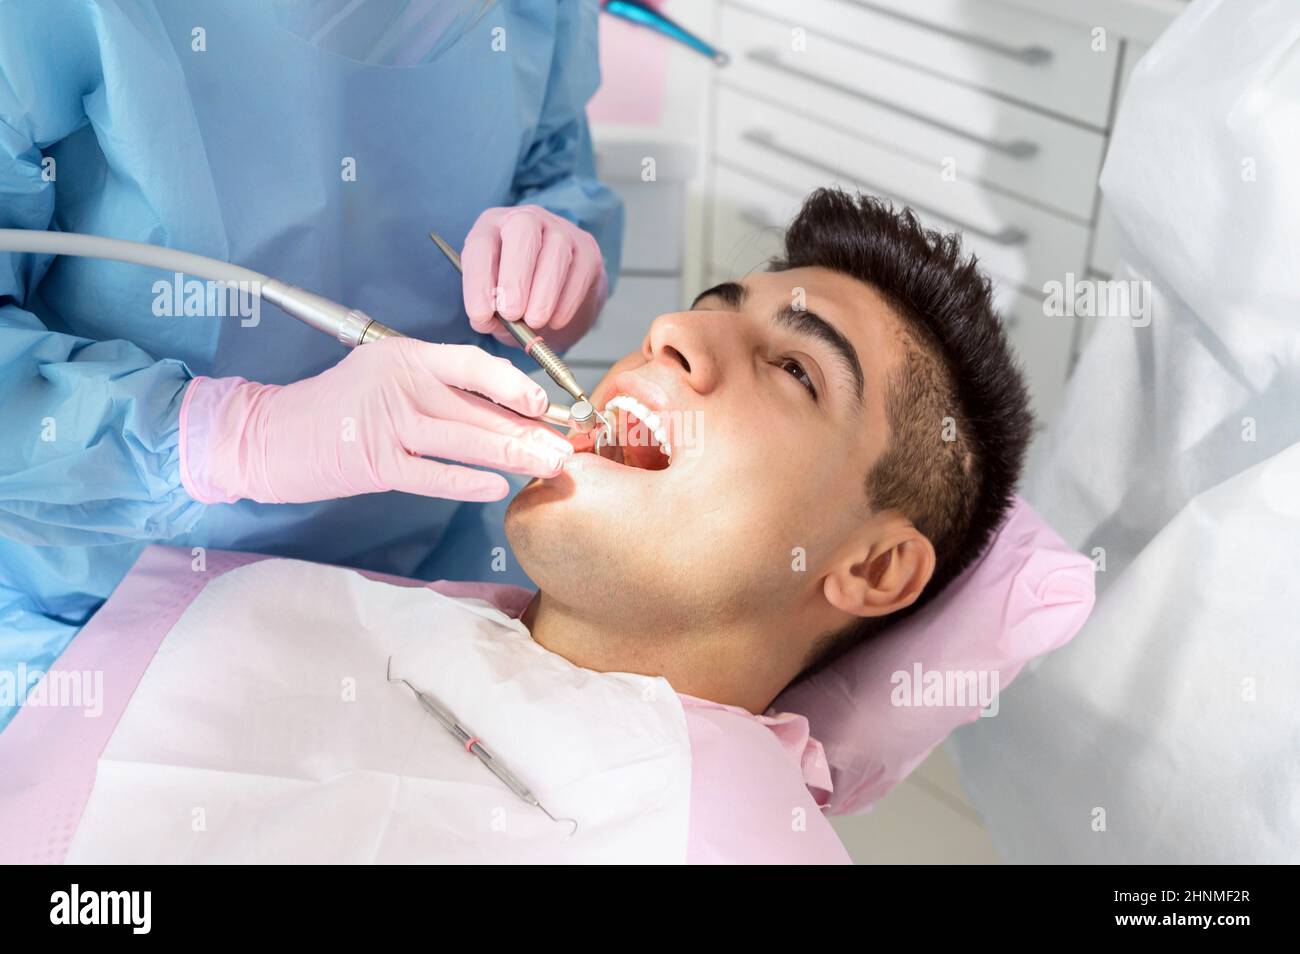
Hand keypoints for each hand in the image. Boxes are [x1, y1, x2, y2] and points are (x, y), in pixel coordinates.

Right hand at [180, 338, 574, 503]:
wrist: (270, 435)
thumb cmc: (339, 409)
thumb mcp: (388, 381)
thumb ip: (440, 390)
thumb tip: (509, 413)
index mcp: (406, 355)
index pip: (473, 364)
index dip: (515, 385)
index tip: (546, 406)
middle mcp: (399, 383)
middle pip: (478, 409)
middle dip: (529, 432)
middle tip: (566, 449)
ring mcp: (386, 423)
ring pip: (464, 440)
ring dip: (512, 456)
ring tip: (549, 468)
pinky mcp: (374, 463)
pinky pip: (432, 475)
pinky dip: (466, 482)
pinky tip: (498, 488)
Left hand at [461, 205, 606, 351]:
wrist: (557, 294)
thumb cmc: (516, 295)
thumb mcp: (494, 299)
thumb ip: (487, 310)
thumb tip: (485, 319)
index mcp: (492, 228)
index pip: (481, 245)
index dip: (478, 280)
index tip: (480, 315)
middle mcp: (526, 218)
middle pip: (523, 229)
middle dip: (515, 275)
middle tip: (511, 313)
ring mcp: (561, 230)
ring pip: (556, 251)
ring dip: (544, 292)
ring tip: (534, 322)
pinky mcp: (587, 249)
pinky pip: (580, 272)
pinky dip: (567, 301)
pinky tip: (556, 321)